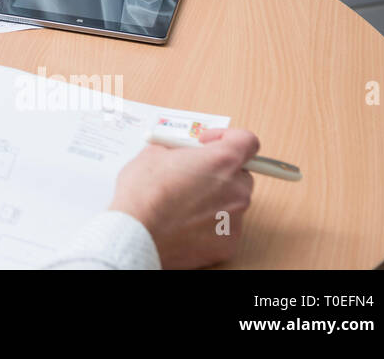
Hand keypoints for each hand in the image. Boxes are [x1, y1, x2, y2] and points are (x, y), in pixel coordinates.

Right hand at [109, 127, 259, 268]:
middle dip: (219, 173)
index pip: (246, 141)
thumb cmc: (142, 194)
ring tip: (182, 205)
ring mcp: (235, 220)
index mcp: (221, 161)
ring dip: (213, 200)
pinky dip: (209, 226)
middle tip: (192, 176)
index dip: (227, 138)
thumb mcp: (153, 154)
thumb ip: (178, 150)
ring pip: (232, 203)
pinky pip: (224, 229)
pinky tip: (184, 224)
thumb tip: (181, 153)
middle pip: (240, 174)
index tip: (207, 144)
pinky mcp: (228, 245)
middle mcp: (236, 190)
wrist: (136, 235)